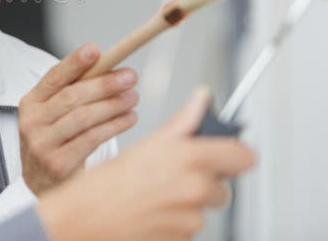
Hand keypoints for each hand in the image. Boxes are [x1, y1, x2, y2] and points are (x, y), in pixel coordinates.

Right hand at [18, 43, 138, 193]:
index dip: (74, 62)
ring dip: (113, 105)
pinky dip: (114, 126)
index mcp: (30, 103)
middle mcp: (31, 122)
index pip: (53, 77)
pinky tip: (129, 118)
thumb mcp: (54, 115)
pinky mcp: (58, 164)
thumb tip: (106, 66)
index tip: (95, 50)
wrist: (41, 185)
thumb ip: (73, 92)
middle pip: (72, 97)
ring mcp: (42, 144)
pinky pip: (92, 139)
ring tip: (133, 98)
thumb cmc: (56, 142)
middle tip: (130, 76)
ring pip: (84, 117)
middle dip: (104, 84)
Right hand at [38, 88, 256, 240]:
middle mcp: (195, 188)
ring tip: (154, 198)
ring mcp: (191, 218)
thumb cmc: (106, 183)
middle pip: (223, 187)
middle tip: (171, 179)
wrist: (84, 219)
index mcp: (188, 157)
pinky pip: (188, 231)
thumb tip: (201, 100)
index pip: (244, 156)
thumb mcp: (144, 145)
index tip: (227, 156)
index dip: (235, 155)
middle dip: (203, 184)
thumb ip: (181, 124)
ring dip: (186, 206)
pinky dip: (174, 225)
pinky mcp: (183, 240)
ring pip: (203, 211)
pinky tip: (151, 215)